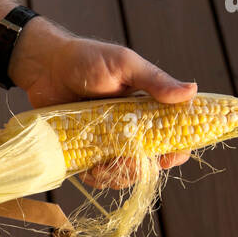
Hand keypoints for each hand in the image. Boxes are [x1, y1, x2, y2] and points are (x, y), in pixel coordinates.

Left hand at [8, 19, 197, 187]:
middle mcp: (131, 128)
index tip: (168, 157)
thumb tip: (192, 91)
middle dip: (140, 168)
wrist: (45, 66)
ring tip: (101, 167)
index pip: (172, 135)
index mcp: (147, 108)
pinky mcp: (85, 150)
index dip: (175, 150)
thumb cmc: (87, 58)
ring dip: (117, 175)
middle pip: (149, 161)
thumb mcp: (124, 64)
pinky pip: (97, 175)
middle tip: (124, 161)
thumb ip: (154, 81)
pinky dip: (97, 178)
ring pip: (124, 172)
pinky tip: (89, 171)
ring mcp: (108, 141)